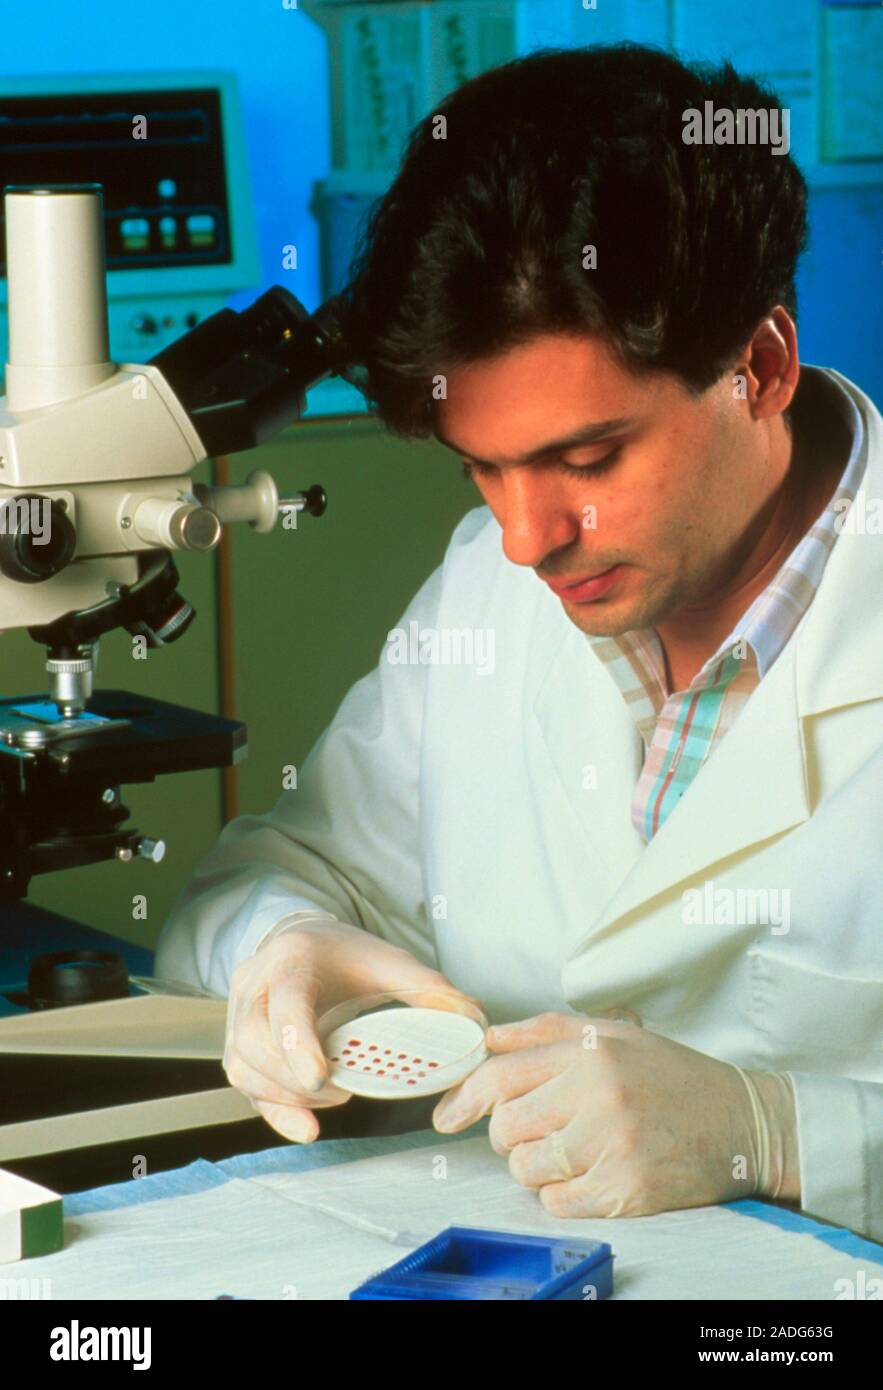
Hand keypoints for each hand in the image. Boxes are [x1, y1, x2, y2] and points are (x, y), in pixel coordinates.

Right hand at [224, 913, 481, 1142]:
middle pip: (255, 1040)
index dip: (298, 1041)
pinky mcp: (237, 1043)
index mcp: (293, 957)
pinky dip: (274, 1110)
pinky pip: (244, 1083)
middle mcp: (255, 982)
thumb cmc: (347, 957)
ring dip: (286, 1096)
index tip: (321, 1077)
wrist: (303, 943)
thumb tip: (474, 1022)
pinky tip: (307, 1128)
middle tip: (342, 1091)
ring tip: (334, 1100)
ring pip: (244, 1065)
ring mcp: (237, 1013)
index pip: (286, 1001)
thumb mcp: (390, 962)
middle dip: (295, 1078)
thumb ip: (430, 990)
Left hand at [432, 1011, 798, 1217]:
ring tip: (575, 1152)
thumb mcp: (611, 1033)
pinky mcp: (627, 1188)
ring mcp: (612, 1142)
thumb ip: (544, 1031)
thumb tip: (485, 1038)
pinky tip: (593, 1175)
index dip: (464, 1098)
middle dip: (513, 1136)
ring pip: (527, 1168)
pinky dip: (564, 1196)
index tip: (445, 1117)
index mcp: (588, 1050)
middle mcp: (597, 1092)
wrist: (743, 1122)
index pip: (500, 1075)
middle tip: (547, 1130)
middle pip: (506, 1127)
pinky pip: (558, 1202)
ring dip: (538, 1168)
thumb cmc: (671, 1075)